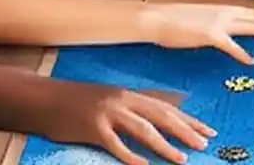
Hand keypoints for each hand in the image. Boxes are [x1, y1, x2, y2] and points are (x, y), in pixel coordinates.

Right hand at [40, 81, 214, 164]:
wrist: (44, 100)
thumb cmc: (79, 102)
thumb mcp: (111, 100)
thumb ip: (134, 108)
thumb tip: (160, 117)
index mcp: (130, 95)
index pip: (167, 108)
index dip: (190, 120)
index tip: (208, 131)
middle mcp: (123, 101)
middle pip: (162, 117)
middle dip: (186, 131)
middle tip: (204, 144)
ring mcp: (108, 113)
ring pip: (143, 130)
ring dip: (165, 146)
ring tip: (182, 158)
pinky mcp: (91, 128)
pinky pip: (115, 144)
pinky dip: (130, 156)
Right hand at [141, 4, 253, 64]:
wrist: (156, 18)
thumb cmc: (179, 22)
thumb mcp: (207, 21)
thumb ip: (225, 30)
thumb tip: (238, 42)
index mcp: (228, 9)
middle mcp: (228, 13)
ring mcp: (219, 23)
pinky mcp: (208, 35)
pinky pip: (229, 45)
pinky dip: (241, 53)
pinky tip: (252, 61)